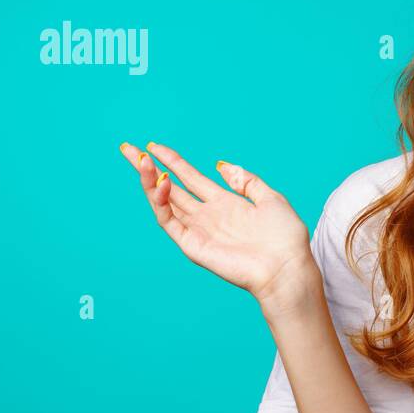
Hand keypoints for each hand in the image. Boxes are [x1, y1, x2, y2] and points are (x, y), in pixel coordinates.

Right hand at [118, 140, 314, 304]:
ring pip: (165, 201)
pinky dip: (161, 202)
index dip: (173, 161)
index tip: (154, 146)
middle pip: (170, 187)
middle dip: (148, 168)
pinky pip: (169, 221)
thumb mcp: (270, 198)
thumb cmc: (284, 237)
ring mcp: (198, 230)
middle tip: (128, 148)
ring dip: (150, 180)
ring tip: (140, 159)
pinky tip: (161, 182)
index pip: (191, 177)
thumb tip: (221, 165)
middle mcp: (207, 216)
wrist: (286, 266)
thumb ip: (246, 180)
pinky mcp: (192, 245)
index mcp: (225, 204)